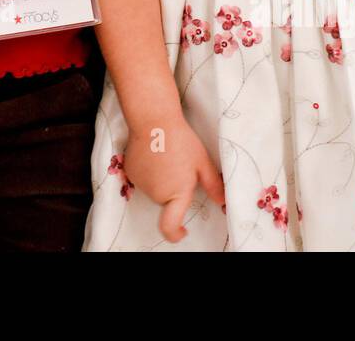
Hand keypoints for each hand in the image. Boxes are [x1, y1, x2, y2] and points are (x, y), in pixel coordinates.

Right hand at [123, 115, 224, 243]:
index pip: (170, 226)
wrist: (153, 120)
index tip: (182, 232)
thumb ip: (213, 185)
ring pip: (155, 189)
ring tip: (167, 156)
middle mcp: (156, 194)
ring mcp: (141, 184)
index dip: (175, 234)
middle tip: (180, 165)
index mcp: (176, 194)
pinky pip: (143, 179)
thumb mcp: (202, 162)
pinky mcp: (131, 172)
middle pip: (166, 201)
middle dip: (174, 189)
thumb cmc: (181, 140)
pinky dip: (149, 172)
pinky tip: (154, 154)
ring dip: (161, 180)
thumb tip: (223, 202)